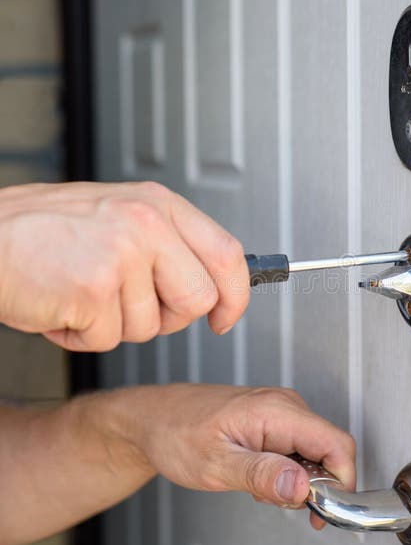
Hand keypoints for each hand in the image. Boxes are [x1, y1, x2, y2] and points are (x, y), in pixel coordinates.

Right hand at [0, 181, 249, 350]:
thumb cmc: (41, 231)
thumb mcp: (117, 216)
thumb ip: (165, 244)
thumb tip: (211, 285)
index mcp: (157, 204)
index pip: (226, 253)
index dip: (234, 294)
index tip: (225, 316)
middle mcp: (146, 223)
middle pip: (196, 300)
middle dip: (165, 318)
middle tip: (123, 304)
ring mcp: (122, 254)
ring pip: (149, 327)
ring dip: (111, 326)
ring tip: (78, 294)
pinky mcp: (94, 289)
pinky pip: (107, 340)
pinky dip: (80, 337)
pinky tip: (59, 306)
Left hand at [105, 383, 356, 530]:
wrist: (150, 419)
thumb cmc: (174, 435)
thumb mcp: (215, 465)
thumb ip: (262, 475)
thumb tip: (302, 488)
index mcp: (277, 411)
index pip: (337, 445)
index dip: (341, 484)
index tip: (323, 512)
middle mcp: (285, 406)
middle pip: (330, 451)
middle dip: (317, 487)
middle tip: (281, 504)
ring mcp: (280, 412)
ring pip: (314, 454)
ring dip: (298, 482)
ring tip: (260, 489)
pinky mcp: (272, 421)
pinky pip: (297, 450)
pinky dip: (286, 472)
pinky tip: (258, 479)